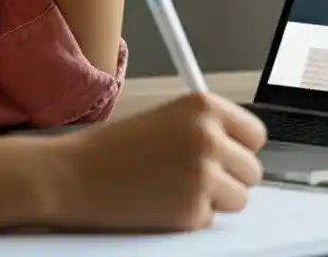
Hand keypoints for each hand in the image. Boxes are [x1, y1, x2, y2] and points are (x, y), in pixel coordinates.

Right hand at [39, 93, 267, 231]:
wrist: (72, 175)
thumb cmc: (112, 149)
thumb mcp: (167, 119)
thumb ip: (206, 130)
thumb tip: (240, 153)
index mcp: (205, 106)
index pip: (255, 134)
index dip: (239, 150)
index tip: (224, 157)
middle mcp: (210, 136)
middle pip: (252, 170)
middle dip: (229, 179)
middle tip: (192, 179)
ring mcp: (204, 174)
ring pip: (239, 198)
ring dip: (214, 201)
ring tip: (176, 191)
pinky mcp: (192, 210)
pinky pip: (211, 220)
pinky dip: (190, 219)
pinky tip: (161, 204)